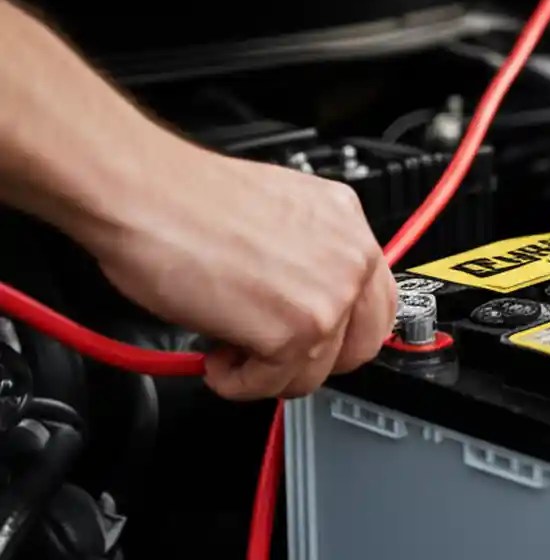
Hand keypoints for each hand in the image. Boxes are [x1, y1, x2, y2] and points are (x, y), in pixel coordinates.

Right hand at [80, 146, 396, 400]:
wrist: (143, 193)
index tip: (311, 339)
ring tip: (229, 348)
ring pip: (316, 373)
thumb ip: (309, 257)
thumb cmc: (185, 198)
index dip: (339, 330)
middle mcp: (351, 258)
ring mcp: (330, 298)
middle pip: (360, 346)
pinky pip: (273, 385)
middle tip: (269, 351)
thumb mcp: (279, 215)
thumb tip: (305, 299)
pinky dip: (238, 384)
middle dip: (312, 359)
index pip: (377, 301)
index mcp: (348, 223)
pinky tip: (215, 358)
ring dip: (268, 372)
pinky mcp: (295, 333)